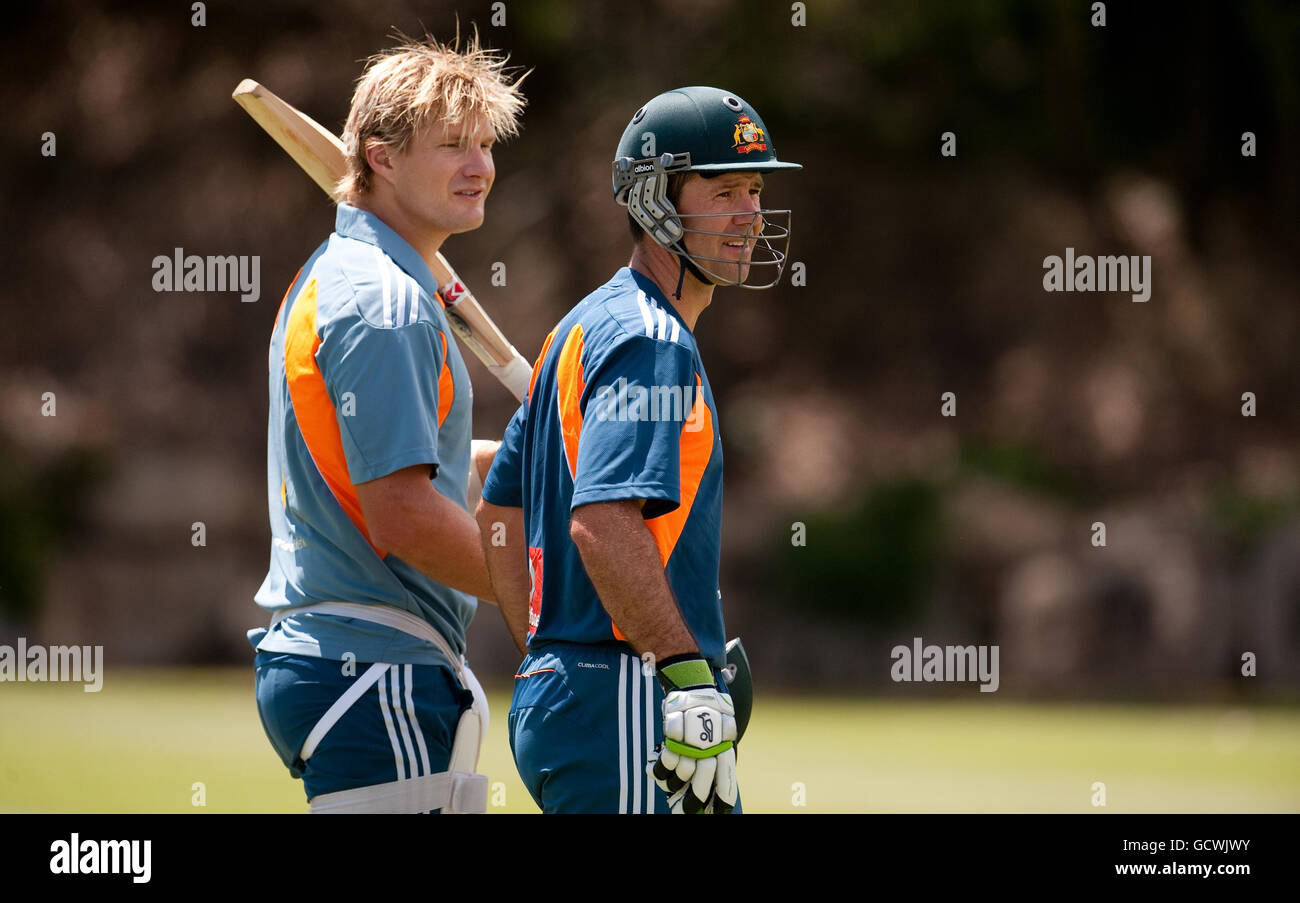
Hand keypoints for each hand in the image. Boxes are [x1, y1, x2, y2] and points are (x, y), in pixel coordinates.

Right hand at [649, 655, 737, 813]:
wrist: (694, 684)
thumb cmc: (710, 711)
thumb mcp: (724, 730)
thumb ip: (721, 753)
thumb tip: (722, 782)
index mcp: (724, 743)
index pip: (725, 776)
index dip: (722, 798)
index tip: (720, 814)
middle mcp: (709, 741)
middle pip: (703, 776)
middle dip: (695, 798)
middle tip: (688, 811)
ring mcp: (691, 736)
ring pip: (683, 769)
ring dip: (677, 781)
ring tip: (673, 786)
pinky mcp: (674, 729)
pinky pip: (666, 756)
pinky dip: (663, 767)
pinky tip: (662, 769)